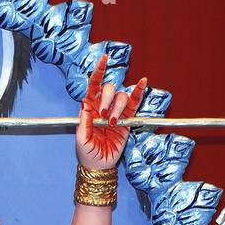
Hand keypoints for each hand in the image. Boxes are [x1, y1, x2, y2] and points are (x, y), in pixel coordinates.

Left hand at [76, 53, 146, 169]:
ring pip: (121, 97)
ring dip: (117, 107)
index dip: (99, 71)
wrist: (99, 165)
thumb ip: (84, 121)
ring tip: (113, 123)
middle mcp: (103, 106)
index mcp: (89, 108)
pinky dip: (138, 93)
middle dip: (107, 100)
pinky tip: (142, 83)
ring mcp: (115, 112)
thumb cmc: (87, 152)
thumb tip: (85, 102)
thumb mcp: (81, 138)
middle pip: (108, 90)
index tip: (104, 59)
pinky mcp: (126, 119)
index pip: (94, 85)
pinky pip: (134, 103)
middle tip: (104, 117)